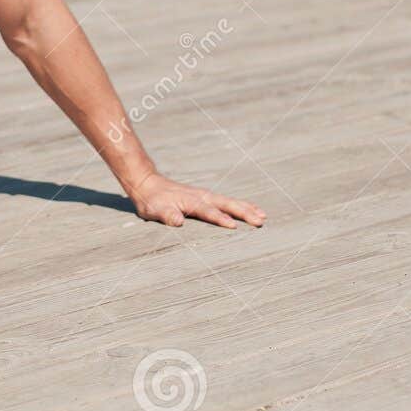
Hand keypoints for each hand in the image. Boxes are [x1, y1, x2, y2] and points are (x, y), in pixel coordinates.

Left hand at [126, 172, 265, 228]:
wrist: (148, 184)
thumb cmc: (151, 200)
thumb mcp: (153, 209)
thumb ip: (166, 214)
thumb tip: (177, 220)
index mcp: (190, 201)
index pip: (208, 211)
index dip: (220, 218)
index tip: (234, 226)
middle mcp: (201, 197)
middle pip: (226, 204)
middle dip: (244, 212)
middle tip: (260, 221)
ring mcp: (205, 196)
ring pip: (230, 202)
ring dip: (246, 208)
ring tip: (263, 216)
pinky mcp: (206, 198)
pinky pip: (227, 202)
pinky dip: (240, 205)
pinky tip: (250, 209)